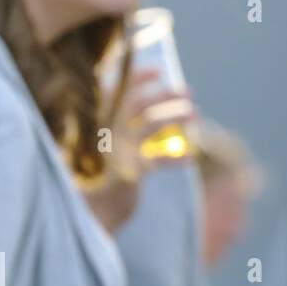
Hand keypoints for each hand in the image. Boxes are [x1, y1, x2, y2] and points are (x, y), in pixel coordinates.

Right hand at [84, 69, 195, 232]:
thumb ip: (123, 135)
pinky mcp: (127, 173)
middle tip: (188, 91)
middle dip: (163, 95)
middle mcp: (104, 135)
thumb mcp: (111, 154)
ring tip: (195, 112)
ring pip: (148, 125)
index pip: (115, 94)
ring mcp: (115, 153)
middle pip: (135, 104)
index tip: (156, 71)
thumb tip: (154, 122)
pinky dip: (175, 157)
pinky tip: (190, 156)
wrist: (91, 214)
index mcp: (97, 127)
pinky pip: (157, 160)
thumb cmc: (101, 184)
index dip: (136, 80)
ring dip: (174, 116)